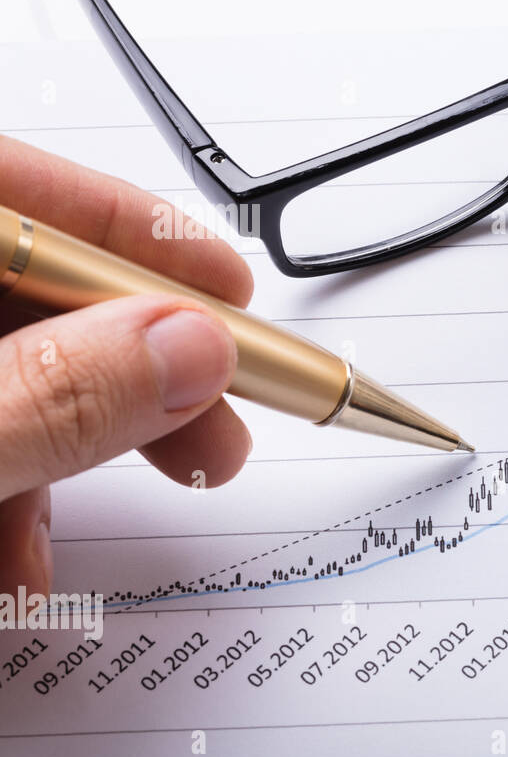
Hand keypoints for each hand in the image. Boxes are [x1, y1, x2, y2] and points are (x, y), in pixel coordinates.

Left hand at [0, 136, 253, 596]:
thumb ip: (51, 395)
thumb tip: (192, 350)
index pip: (34, 197)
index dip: (145, 241)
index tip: (236, 300)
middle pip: (32, 294)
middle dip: (126, 382)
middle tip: (209, 445)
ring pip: (1, 371)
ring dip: (56, 463)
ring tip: (67, 551)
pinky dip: (0, 484)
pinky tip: (10, 559)